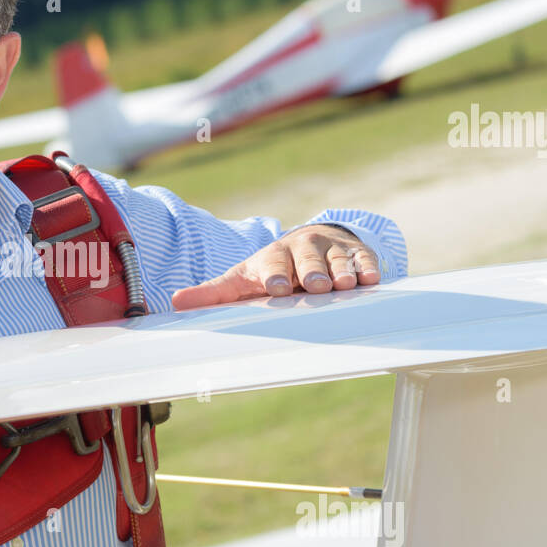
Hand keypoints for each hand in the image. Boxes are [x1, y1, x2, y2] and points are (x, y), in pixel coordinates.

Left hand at [171, 225, 380, 309]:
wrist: (312, 243)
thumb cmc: (271, 272)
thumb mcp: (242, 281)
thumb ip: (212, 293)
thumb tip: (175, 303)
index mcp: (271, 257)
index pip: (271, 264)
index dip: (274, 275)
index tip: (275, 288)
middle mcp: (301, 249)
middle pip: (307, 261)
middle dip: (311, 273)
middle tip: (316, 286)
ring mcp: (330, 250)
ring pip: (337, 261)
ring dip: (341, 273)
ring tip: (345, 285)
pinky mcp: (356, 253)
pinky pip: (364, 259)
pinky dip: (367, 268)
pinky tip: (371, 278)